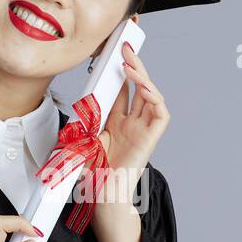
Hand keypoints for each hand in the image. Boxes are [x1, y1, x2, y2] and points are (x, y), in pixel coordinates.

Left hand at [96, 16, 169, 178]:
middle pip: (138, 87)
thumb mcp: (83, 135)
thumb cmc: (92, 172)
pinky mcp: (151, 138)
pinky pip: (161, 112)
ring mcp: (143, 130)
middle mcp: (133, 123)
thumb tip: (81, 99)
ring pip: (151, 95)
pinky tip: (142, 86)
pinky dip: (154, 97)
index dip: (120, 71)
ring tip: (129, 62)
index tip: (112, 52)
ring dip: (142, 76)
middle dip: (133, 65)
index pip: (122, 90)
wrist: (100, 194)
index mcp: (117, 123)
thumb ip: (87, 117)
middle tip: (124, 47)